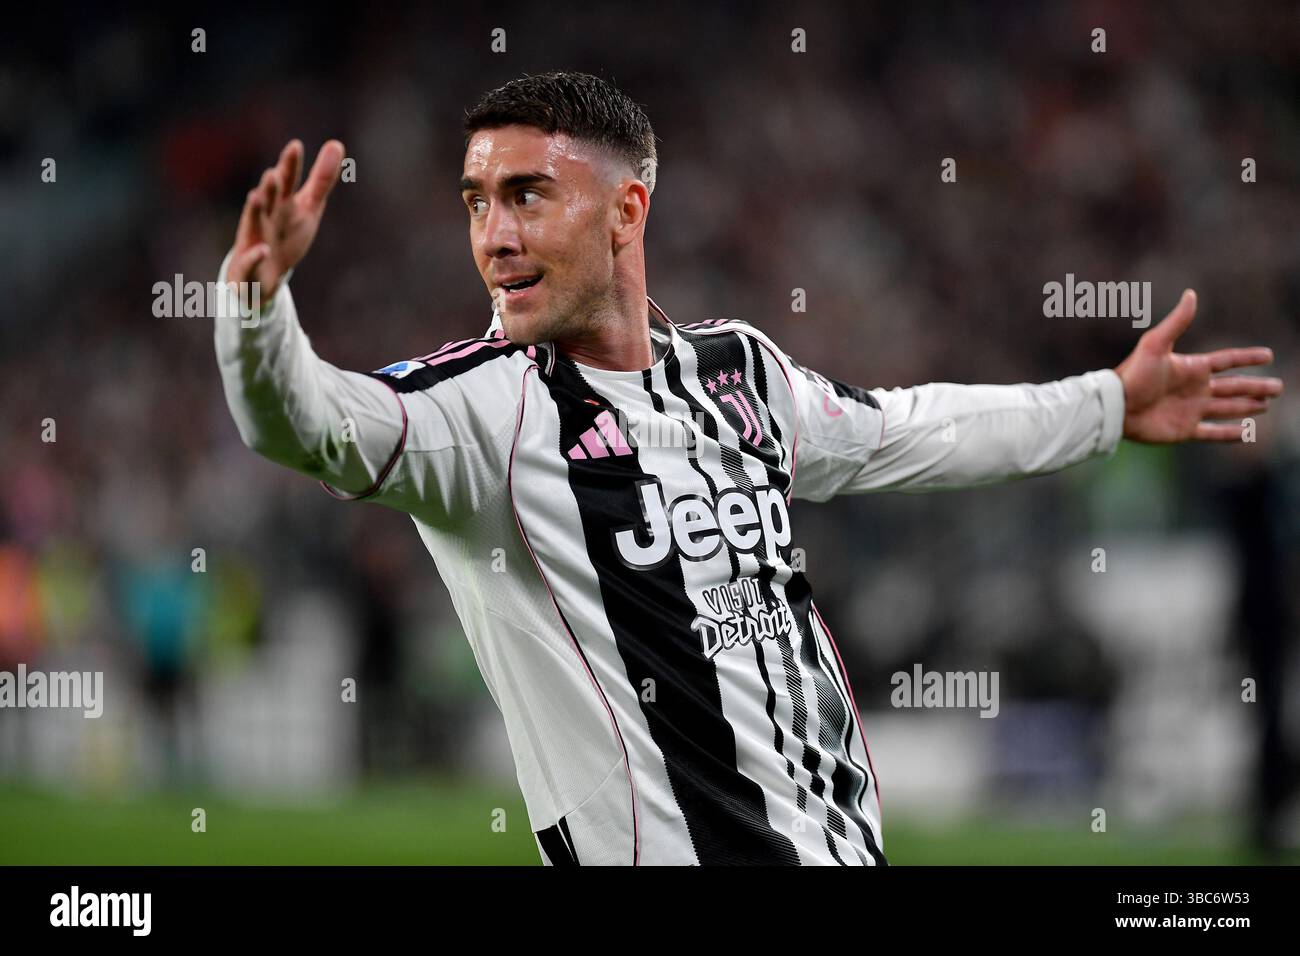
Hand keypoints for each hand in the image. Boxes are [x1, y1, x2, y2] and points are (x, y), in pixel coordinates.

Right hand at [226, 139, 344, 299]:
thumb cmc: (286, 233)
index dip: (290, 165)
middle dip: (270, 186)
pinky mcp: (248, 264)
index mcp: (281, 202)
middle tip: (273, 173)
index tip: (295, 146)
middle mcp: (265, 215)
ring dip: (254, 209)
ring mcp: (254, 238)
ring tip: (256, 195)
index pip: (287, 180)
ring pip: (252, 222)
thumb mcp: (308, 207)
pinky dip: (255, 255)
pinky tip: (263, 250)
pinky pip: (250, 260)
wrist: (262, 275)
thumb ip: (321, 179)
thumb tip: (336, 143)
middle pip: (268, 198)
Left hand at [1114, 289, 1282, 442]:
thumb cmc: (1133, 374)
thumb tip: (1191, 294)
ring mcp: (1191, 410)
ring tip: (1266, 405)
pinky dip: (1229, 433)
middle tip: (1278, 388)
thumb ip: (1177, 322)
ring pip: (1227, 409)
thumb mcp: (1156, 344)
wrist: (1115, 406)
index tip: (1268, 355)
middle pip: (1234, 387)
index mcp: (1192, 368)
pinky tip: (1245, 432)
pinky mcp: (1184, 431)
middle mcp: (1194, 389)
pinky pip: (1212, 433)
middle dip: (1256, 387)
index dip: (1247, 358)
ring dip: (1247, 407)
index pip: (1227, 361)